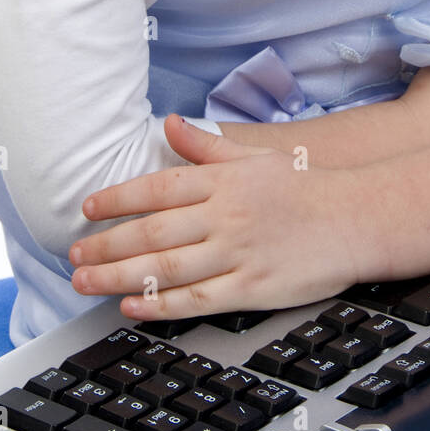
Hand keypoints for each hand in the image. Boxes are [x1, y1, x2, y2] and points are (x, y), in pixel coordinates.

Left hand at [68, 117, 361, 320]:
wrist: (357, 218)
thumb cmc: (305, 187)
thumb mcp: (255, 157)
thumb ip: (208, 146)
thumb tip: (171, 123)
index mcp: (223, 181)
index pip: (158, 187)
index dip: (117, 198)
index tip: (87, 209)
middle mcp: (225, 215)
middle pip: (152, 231)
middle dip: (105, 244)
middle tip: (72, 255)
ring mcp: (238, 252)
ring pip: (165, 267)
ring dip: (118, 276)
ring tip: (85, 281)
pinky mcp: (252, 287)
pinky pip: (197, 299)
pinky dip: (161, 305)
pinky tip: (133, 307)